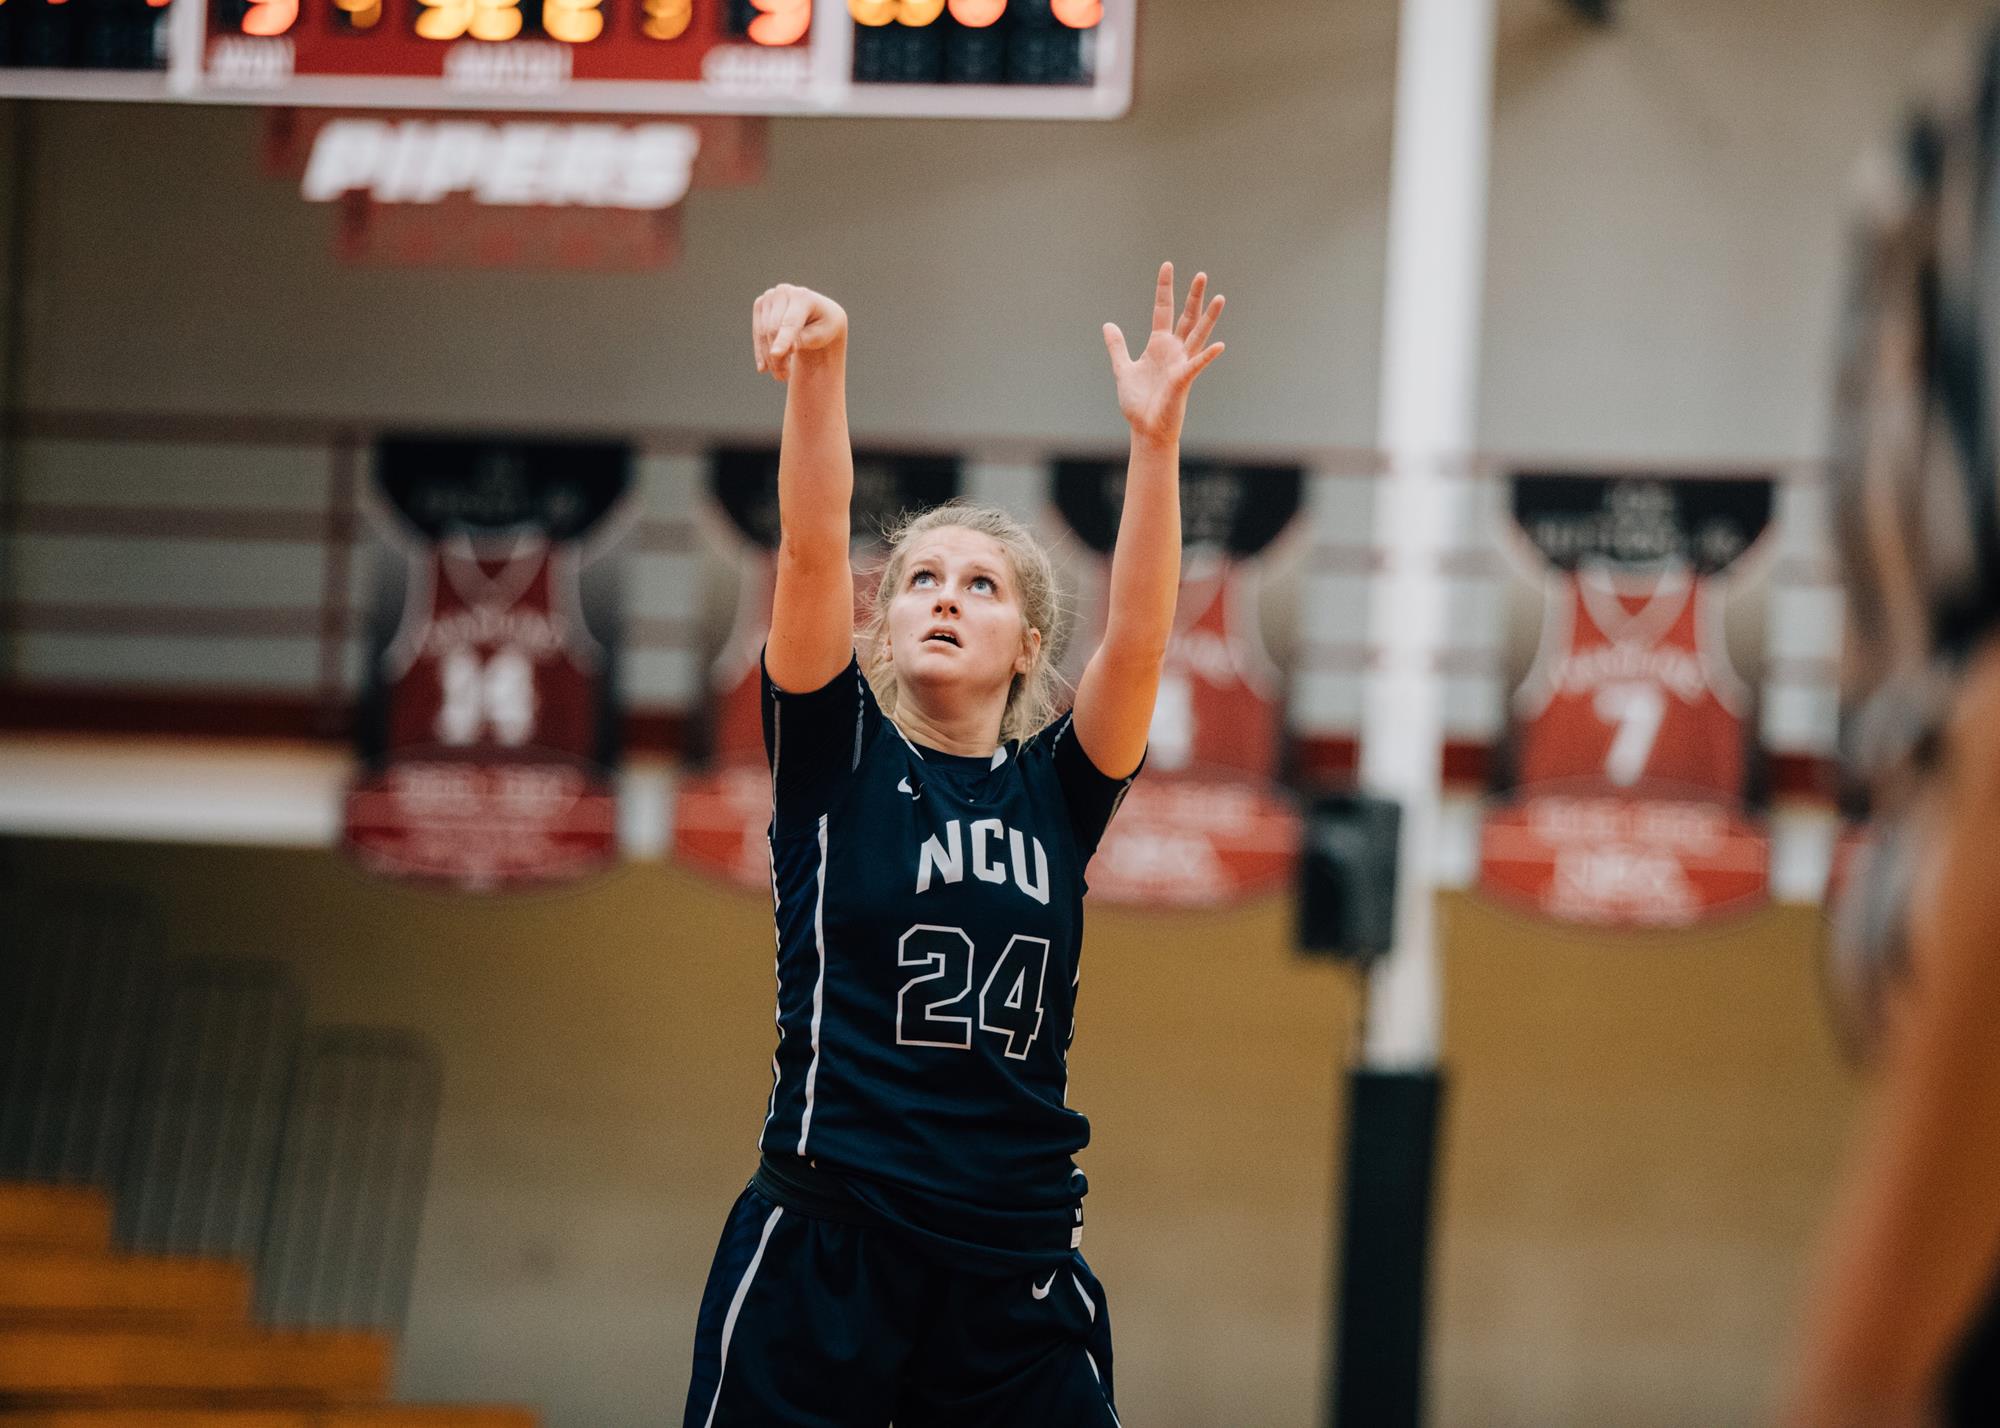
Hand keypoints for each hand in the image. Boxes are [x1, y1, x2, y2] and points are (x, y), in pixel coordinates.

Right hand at [752, 284, 847, 381]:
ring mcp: (770, 296)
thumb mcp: (820, 336)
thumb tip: (782, 350)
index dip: (783, 340)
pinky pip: (757, 332)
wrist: (819, 315)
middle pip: (773, 330)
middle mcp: (784, 291)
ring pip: (763, 333)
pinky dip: (761, 351)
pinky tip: (764, 367)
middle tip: (784, 378)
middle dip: (777, 357)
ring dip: (770, 358)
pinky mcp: (760, 305)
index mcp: (803, 296)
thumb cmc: (824, 326)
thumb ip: (803, 340)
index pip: (790, 323)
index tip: (776, 355)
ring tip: (780, 375)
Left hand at [1102, 262, 1225, 446]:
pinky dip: (1207, 356)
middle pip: (1186, 317)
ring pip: (1198, 336)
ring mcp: (1181, 364)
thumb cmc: (1138, 403)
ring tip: (1219, 297)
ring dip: (1208, 318)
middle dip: (1193, 297)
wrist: (1145, 429)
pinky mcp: (1183, 380)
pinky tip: (1220, 345)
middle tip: (1201, 274)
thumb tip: (1108, 325)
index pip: (1163, 309)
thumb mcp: (1123, 369)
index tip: (1167, 265)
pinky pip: (1197, 365)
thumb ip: (1117, 347)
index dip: (1164, 288)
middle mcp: (1174, 350)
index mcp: (1159, 345)